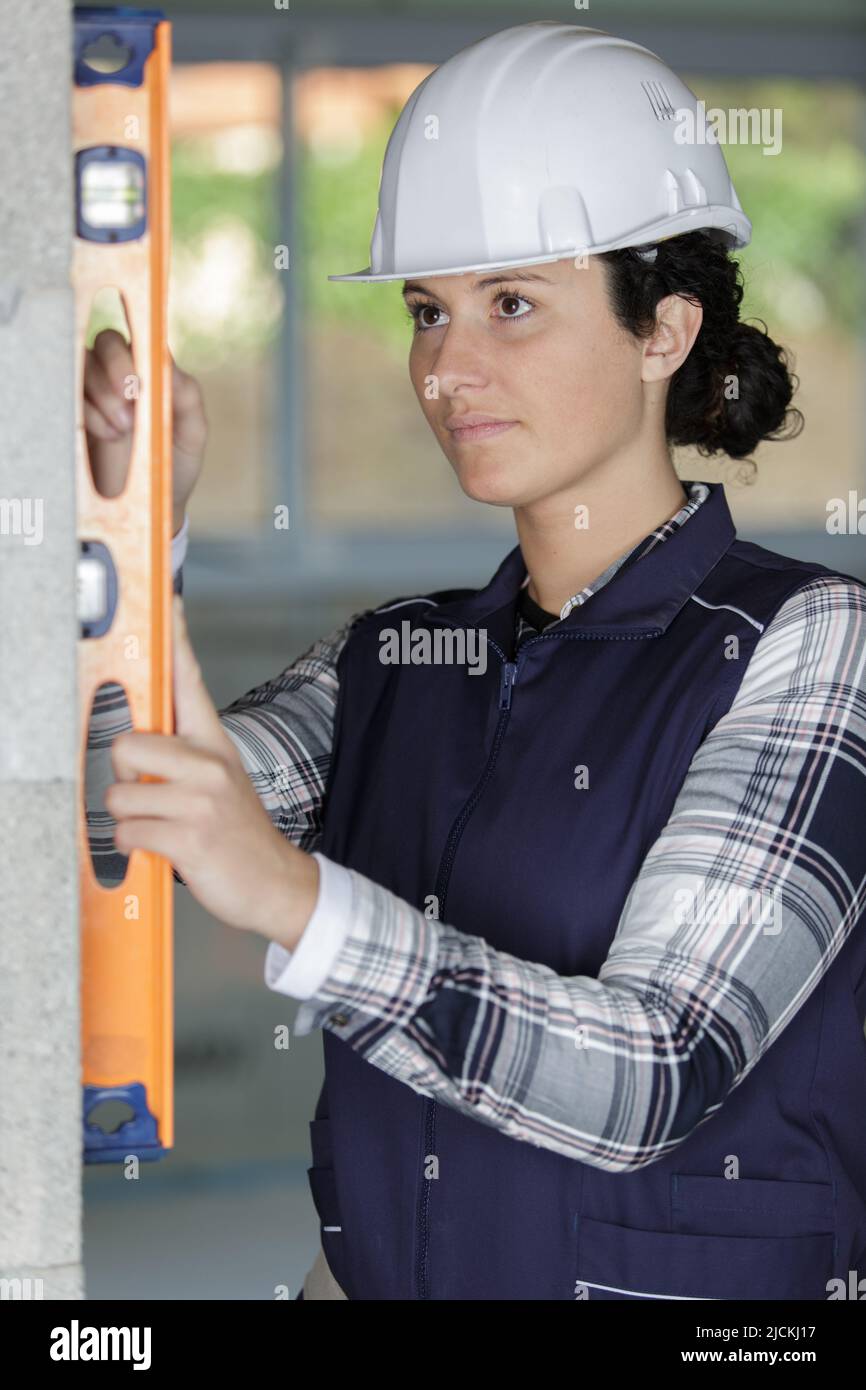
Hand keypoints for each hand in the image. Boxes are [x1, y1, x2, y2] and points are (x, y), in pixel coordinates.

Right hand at [83, 329, 207, 534]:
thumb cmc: (175, 462)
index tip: (141, 380)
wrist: (151, 504)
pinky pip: (68, 393)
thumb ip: (187, 396)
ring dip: (102, 395)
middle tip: (130, 405)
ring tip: (123, 431)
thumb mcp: (193, 432)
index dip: (139, 349)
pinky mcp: (75, 411)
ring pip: (83, 364)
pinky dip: (89, 413)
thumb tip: (166, 365)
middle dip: (115, 368)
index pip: (142, 335)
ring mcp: (94, 390)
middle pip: (107, 341)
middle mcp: (121, 372)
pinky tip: (108, 436)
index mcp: (153, 369)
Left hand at [105, 595, 319, 945]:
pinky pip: (128, 833)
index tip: (166, 599)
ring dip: (129, 821)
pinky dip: (135, 848)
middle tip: (150, 798)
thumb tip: (131, 742)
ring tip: (162, 828)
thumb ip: (181, 754)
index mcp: (214, 743)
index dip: (175, 638)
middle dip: (124, 780)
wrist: (277, 883)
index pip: (188, 679)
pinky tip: (164, 850)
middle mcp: (210, 763)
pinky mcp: (190, 835)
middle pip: (126, 746)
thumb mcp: (219, 781)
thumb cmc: (235, 833)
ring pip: (119, 797)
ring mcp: (202, 799)